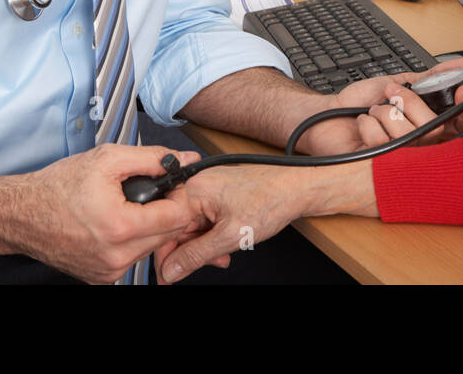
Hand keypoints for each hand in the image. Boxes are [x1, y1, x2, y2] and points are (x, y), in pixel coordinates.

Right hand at [12, 144, 200, 283]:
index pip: (179, 216)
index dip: (179, 193)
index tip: (168, 182)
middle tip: (149, 191)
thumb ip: (152, 158)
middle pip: (169, 233)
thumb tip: (185, 159)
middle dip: (166, 209)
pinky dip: (131, 240)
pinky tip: (116, 223)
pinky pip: (132, 257)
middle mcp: (116, 256)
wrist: (22, 214)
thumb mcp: (108, 159)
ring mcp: (108, 270)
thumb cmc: (59, 187)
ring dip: (150, 225)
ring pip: (152, 246)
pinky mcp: (100, 277)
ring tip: (129, 205)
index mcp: (121, 227)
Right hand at [154, 160, 376, 283]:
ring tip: (223, 255)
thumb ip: (196, 255)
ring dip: (204, 246)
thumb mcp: (230, 236)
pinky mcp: (219, 193)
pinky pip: (205, 219)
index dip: (165, 256)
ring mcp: (208, 188)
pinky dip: (213, 236)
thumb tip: (171, 269)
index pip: (164, 228)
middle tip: (205, 265)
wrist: (298, 188)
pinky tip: (227, 244)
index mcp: (193, 189)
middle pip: (177, 228)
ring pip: (193, 226)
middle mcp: (197, 184)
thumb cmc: (271, 200)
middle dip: (191, 252)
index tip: (167, 277)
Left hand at [296, 57, 462, 154]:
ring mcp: (400, 157)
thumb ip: (431, 76)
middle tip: (392, 93)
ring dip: (384, 113)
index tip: (462, 91)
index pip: (460, 125)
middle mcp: (418, 145)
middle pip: (433, 126)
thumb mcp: (400, 81)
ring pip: (408, 133)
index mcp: (427, 124)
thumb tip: (462, 65)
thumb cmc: (362, 101)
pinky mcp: (380, 165)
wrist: (329, 113)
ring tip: (373, 112)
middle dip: (410, 102)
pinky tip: (363, 126)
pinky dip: (368, 124)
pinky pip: (383, 142)